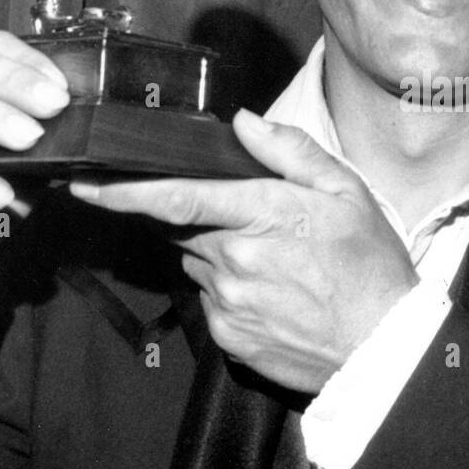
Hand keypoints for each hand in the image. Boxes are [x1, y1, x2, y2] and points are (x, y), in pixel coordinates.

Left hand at [69, 110, 418, 393]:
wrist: (384, 347)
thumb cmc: (371, 265)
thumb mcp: (347, 193)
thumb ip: (291, 152)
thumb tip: (243, 121)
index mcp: (263, 217)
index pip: (177, 197)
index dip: (124, 191)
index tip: (84, 184)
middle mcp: (236, 261)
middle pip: (181, 227)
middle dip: (194, 217)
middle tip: (246, 222)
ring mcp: (228, 303)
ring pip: (197, 263)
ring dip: (216, 252)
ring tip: (275, 261)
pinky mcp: (229, 337)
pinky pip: (210, 299)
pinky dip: (228, 287)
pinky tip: (272, 291)